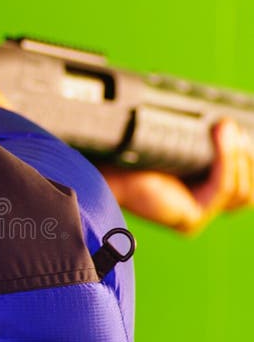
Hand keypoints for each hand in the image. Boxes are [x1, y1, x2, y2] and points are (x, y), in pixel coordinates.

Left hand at [99, 118, 253, 234]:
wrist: (102, 170)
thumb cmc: (129, 155)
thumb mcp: (175, 146)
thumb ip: (200, 142)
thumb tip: (229, 122)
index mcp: (196, 194)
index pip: (242, 186)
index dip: (248, 162)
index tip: (244, 134)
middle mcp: (197, 211)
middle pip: (247, 193)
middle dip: (247, 159)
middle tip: (233, 128)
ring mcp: (195, 219)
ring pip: (240, 192)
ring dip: (238, 156)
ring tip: (224, 128)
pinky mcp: (190, 219)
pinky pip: (222, 188)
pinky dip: (226, 160)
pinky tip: (220, 136)